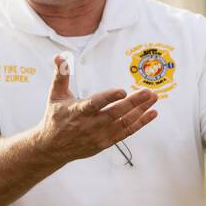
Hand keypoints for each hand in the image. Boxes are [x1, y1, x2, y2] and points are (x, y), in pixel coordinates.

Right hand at [36, 53, 157, 163]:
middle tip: (149, 92)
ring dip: (140, 111)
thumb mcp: (55, 96)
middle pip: (115, 114)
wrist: (51, 148)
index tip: (122, 91)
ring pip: (123, 123)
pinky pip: (126, 133)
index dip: (108, 98)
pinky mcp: (105, 143)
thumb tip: (60, 56)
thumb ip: (61, 75)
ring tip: (154, 99)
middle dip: (133, 103)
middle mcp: (90, 125)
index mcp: (78, 111)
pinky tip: (152, 113)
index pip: (95, 104)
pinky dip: (140, 123)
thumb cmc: (55, 118)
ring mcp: (99, 135)